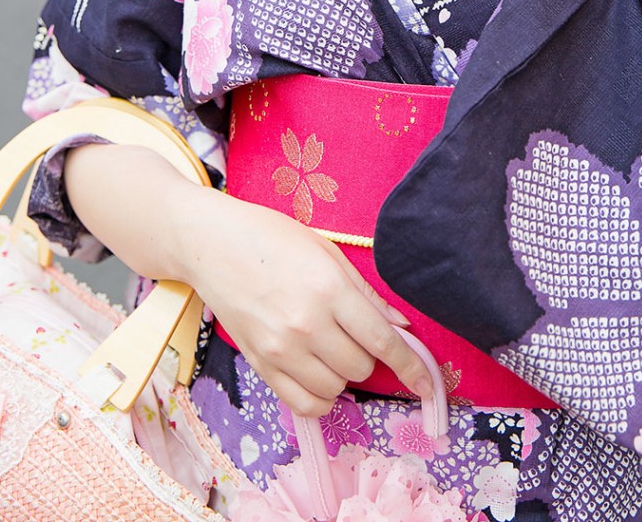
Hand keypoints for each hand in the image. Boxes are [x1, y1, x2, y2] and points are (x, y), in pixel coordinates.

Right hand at [189, 191, 434, 415]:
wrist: (212, 244)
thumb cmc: (273, 238)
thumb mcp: (327, 251)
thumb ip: (365, 293)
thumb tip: (401, 326)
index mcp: (329, 289)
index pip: (382, 341)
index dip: (411, 367)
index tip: (428, 386)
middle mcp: (306, 325)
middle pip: (361, 368)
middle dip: (368, 356)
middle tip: (354, 332)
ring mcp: (279, 349)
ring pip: (335, 390)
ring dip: (344, 375)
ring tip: (332, 348)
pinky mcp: (259, 365)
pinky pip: (302, 404)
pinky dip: (320, 398)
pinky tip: (319, 375)